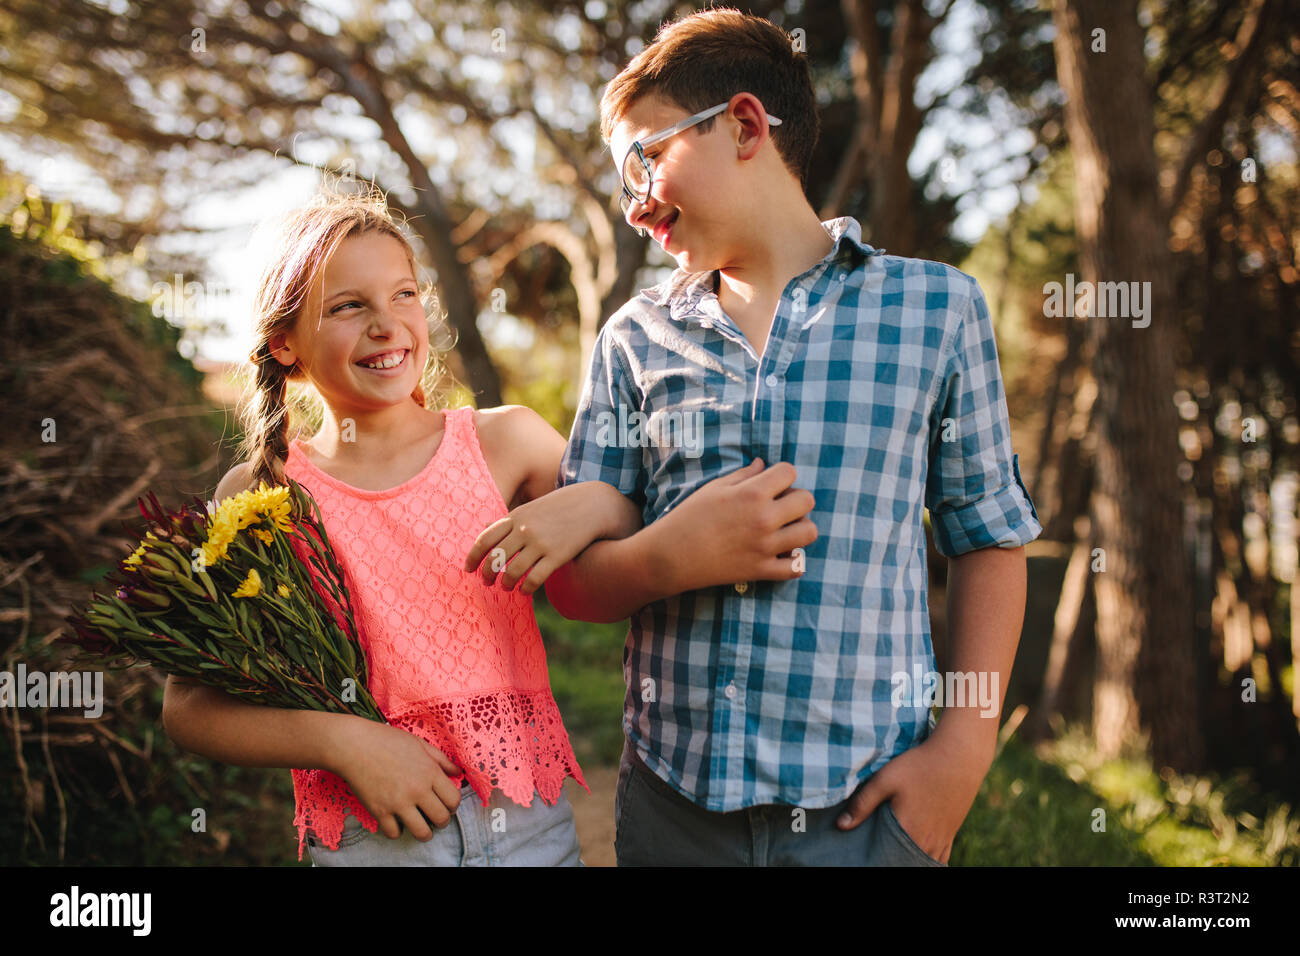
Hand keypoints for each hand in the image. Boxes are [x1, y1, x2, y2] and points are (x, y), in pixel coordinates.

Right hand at [331, 717, 463, 840]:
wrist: (355, 745)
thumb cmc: (387, 741)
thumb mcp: (419, 744)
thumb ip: (441, 760)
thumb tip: (458, 773)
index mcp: (429, 772)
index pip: (454, 799)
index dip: (453, 805)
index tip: (447, 804)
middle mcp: (417, 789)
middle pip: (441, 818)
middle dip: (442, 821)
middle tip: (436, 818)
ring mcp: (398, 802)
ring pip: (422, 832)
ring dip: (425, 833)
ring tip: (421, 828)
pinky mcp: (379, 811)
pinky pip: (394, 833)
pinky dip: (397, 831)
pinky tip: (397, 822)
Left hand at [465, 482, 635, 593]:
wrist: (591, 505)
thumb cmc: (557, 509)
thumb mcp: (530, 509)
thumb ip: (508, 521)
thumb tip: (484, 530)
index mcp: (515, 517)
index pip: (485, 540)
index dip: (473, 557)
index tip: (469, 569)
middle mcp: (525, 531)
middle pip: (495, 559)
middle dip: (487, 574)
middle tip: (486, 582)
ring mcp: (541, 543)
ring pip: (513, 572)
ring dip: (506, 584)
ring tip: (507, 587)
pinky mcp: (557, 556)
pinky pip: (535, 579)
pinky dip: (526, 589)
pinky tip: (525, 591)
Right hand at [655, 459, 817, 591]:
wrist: (671, 556)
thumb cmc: (689, 517)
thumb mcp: (714, 488)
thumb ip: (743, 475)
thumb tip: (763, 464)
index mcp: (752, 493)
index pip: (790, 472)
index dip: (782, 475)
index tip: (771, 484)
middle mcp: (764, 518)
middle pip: (807, 500)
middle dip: (796, 499)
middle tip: (779, 506)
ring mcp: (766, 547)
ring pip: (809, 532)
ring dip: (799, 528)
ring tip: (783, 530)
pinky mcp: (762, 570)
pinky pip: (796, 568)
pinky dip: (793, 561)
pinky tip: (781, 554)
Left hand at [834, 729, 992, 863]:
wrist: (959, 756)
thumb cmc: (919, 765)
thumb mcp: (885, 779)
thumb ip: (863, 803)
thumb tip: (841, 826)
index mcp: (908, 832)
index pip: (886, 860)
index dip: (875, 858)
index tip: (865, 853)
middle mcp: (926, 842)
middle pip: (903, 863)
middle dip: (889, 859)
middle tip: (875, 851)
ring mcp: (941, 840)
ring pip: (920, 862)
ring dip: (906, 859)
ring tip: (890, 852)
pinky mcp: (950, 834)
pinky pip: (938, 859)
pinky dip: (924, 859)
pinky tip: (912, 852)